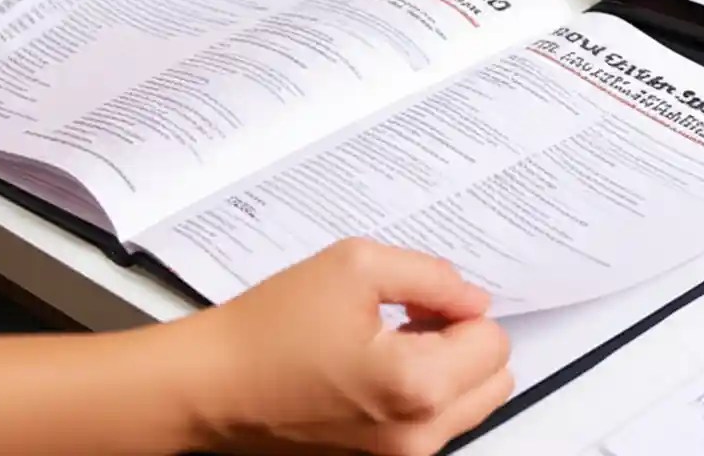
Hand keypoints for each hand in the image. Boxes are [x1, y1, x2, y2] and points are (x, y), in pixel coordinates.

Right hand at [170, 239, 513, 455]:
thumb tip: (472, 300)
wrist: (209, 387)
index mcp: (416, 386)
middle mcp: (415, 437)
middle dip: (465, 344)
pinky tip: (374, 371)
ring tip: (389, 345)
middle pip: (494, 382)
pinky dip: (420, 396)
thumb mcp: (356, 267)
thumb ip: (432, 277)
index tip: (420, 303)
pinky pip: (431, 427)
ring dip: (446, 371)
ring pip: (468, 407)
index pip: (494, 343)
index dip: (460, 311)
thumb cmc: (269, 329)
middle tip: (414, 322)